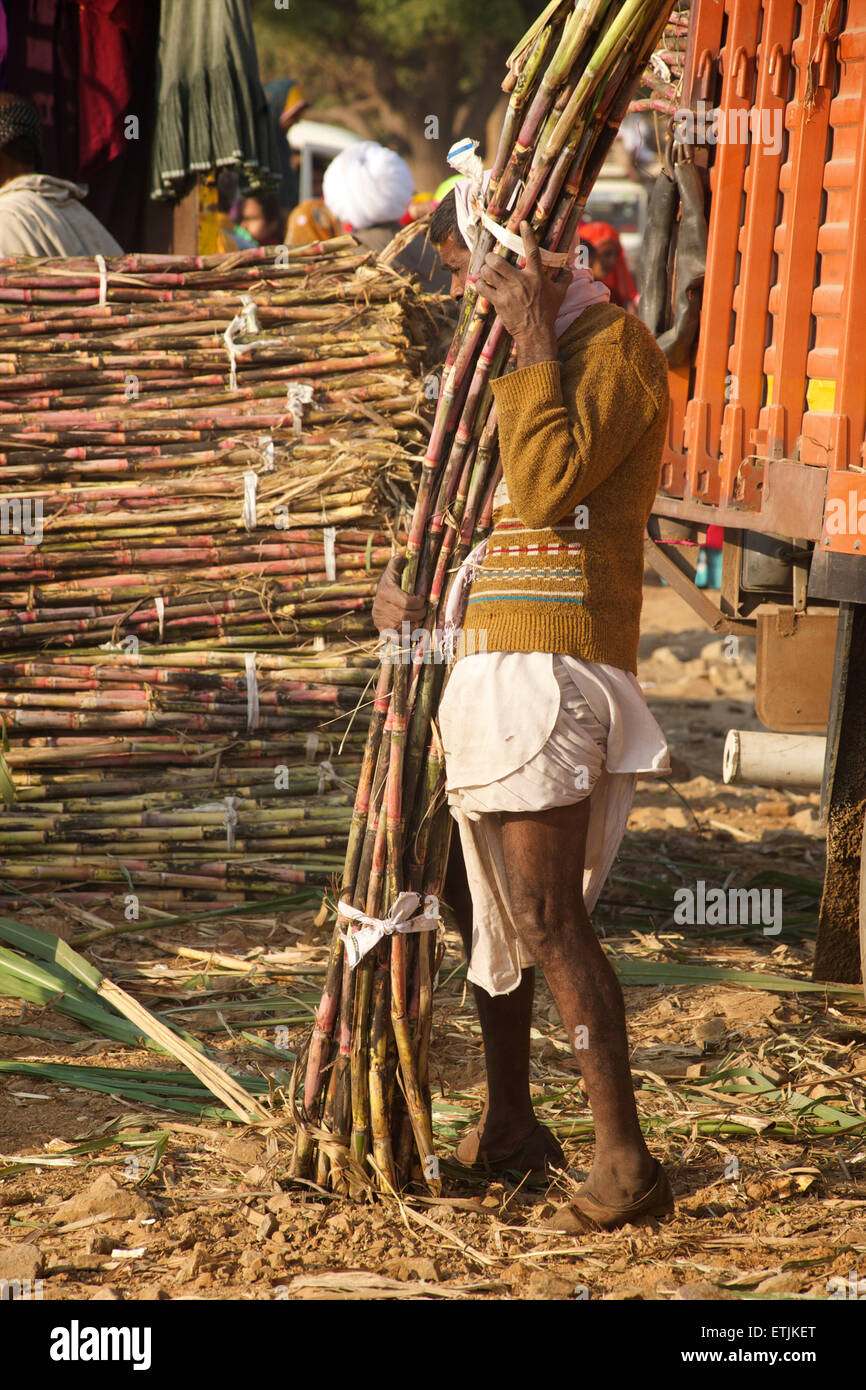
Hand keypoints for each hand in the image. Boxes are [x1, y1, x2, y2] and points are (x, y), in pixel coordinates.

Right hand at [371, 555, 425, 633]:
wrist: (377, 596)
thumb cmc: (390, 582)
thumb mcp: (393, 571)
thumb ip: (397, 564)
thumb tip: (402, 557)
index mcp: (385, 593)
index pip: (406, 602)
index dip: (418, 603)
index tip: (423, 601)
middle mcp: (381, 608)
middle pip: (405, 617)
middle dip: (419, 615)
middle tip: (424, 611)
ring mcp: (381, 621)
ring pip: (401, 629)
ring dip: (415, 627)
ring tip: (419, 621)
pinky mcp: (381, 630)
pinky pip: (395, 640)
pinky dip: (406, 639)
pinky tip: (412, 633)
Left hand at [476, 221, 570, 365]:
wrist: (536, 333)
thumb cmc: (548, 312)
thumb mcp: (560, 294)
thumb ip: (564, 278)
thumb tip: (569, 268)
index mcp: (536, 276)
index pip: (532, 251)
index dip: (527, 235)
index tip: (522, 223)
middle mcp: (521, 281)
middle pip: (498, 261)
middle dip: (490, 258)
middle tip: (491, 261)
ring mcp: (508, 292)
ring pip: (488, 272)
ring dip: (484, 271)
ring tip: (486, 273)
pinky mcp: (499, 302)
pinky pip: (483, 288)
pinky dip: (480, 285)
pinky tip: (483, 286)